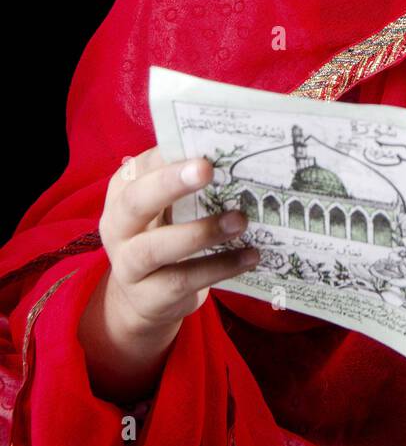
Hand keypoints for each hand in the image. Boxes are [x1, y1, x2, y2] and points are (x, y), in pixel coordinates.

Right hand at [99, 145, 259, 334]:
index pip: (142, 166)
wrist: (143, 299)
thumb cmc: (164, 235)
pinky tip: (249, 256)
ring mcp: (128, 264)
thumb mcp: (168, 207)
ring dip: (201, 232)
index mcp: (122, 192)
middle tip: (207, 169)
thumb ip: (188, 184)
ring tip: (240, 220)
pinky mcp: (148, 296)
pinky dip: (219, 267)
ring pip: (156, 248)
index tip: (203, 147)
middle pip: (136, 202)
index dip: (170, 155)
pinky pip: (183, 280)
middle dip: (171, 183)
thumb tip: (231, 157)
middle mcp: (117, 226)